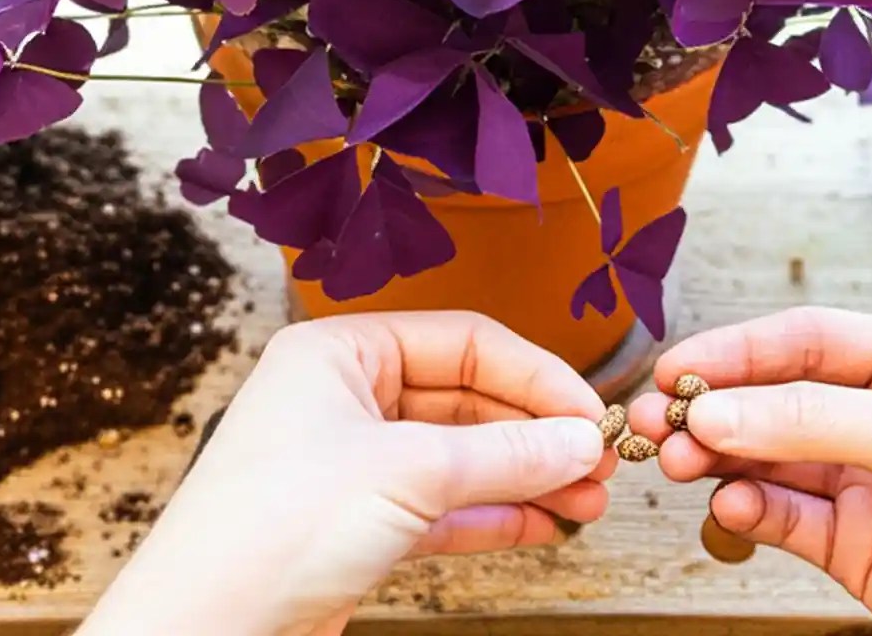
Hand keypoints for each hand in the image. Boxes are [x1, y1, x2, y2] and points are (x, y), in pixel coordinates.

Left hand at [79, 312, 614, 635]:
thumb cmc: (271, 531)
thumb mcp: (407, 474)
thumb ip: (504, 454)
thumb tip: (581, 439)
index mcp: (340, 354)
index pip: (464, 341)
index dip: (536, 375)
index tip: (591, 414)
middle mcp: (347, 400)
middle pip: (470, 400)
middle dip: (537, 433)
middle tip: (600, 464)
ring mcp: (355, 465)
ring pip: (464, 458)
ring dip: (528, 478)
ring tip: (588, 501)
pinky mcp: (362, 524)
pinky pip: (447, 507)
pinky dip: (498, 515)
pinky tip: (546, 525)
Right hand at [630, 307, 871, 634]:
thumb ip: (816, 418)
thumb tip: (720, 407)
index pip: (811, 342)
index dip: (741, 351)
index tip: (683, 367)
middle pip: (778, 399)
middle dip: (716, 406)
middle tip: (660, 417)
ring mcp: (868, 483)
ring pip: (770, 457)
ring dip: (719, 455)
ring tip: (679, 459)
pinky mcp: (853, 545)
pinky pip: (782, 515)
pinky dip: (747, 507)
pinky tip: (728, 501)